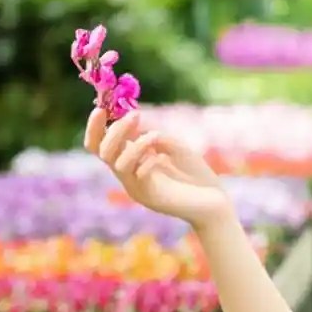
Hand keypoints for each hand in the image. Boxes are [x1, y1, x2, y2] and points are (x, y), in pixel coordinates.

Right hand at [84, 109, 232, 230]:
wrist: (216, 203)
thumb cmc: (197, 175)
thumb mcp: (176, 147)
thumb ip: (156, 137)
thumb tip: (139, 129)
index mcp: (132, 162)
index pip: (100, 146)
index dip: (95, 128)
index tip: (100, 109)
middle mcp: (129, 176)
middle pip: (103, 153)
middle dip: (116, 131)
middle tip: (135, 115)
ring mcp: (138, 188)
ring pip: (117, 164)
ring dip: (134, 144)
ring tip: (155, 135)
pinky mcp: (151, 197)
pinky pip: (138, 176)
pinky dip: (148, 161)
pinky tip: (161, 157)